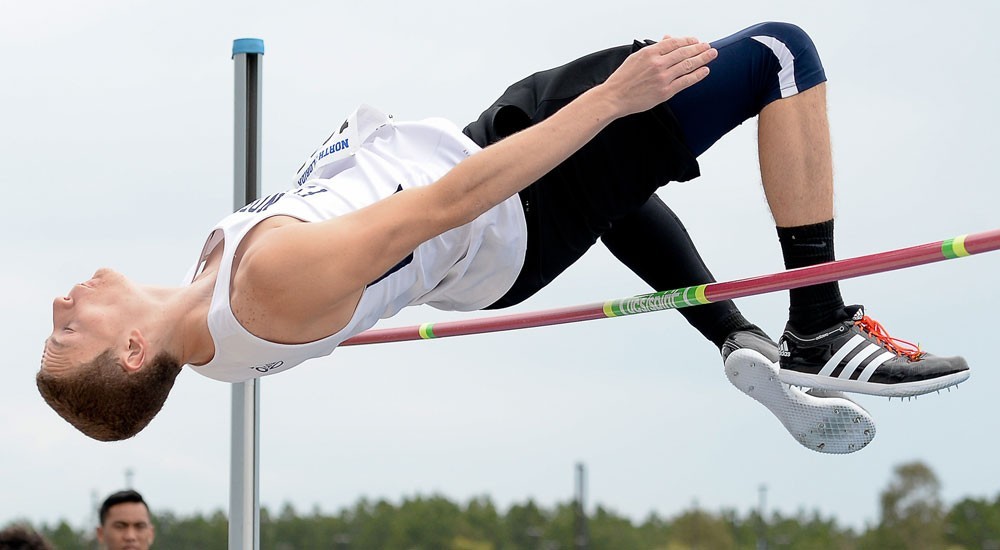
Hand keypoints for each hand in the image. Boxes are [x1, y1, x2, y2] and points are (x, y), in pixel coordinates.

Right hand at [600, 36, 716, 116]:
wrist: (614, 97)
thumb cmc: (623, 78)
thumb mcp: (636, 58)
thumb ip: (654, 48)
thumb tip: (668, 39)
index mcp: (650, 52)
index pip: (674, 43)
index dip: (688, 41)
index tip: (696, 41)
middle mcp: (657, 63)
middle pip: (684, 52)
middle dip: (699, 48)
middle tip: (709, 47)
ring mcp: (662, 78)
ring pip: (687, 65)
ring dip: (702, 59)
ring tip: (711, 55)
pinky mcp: (665, 91)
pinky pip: (685, 81)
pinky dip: (697, 75)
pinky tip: (705, 71)